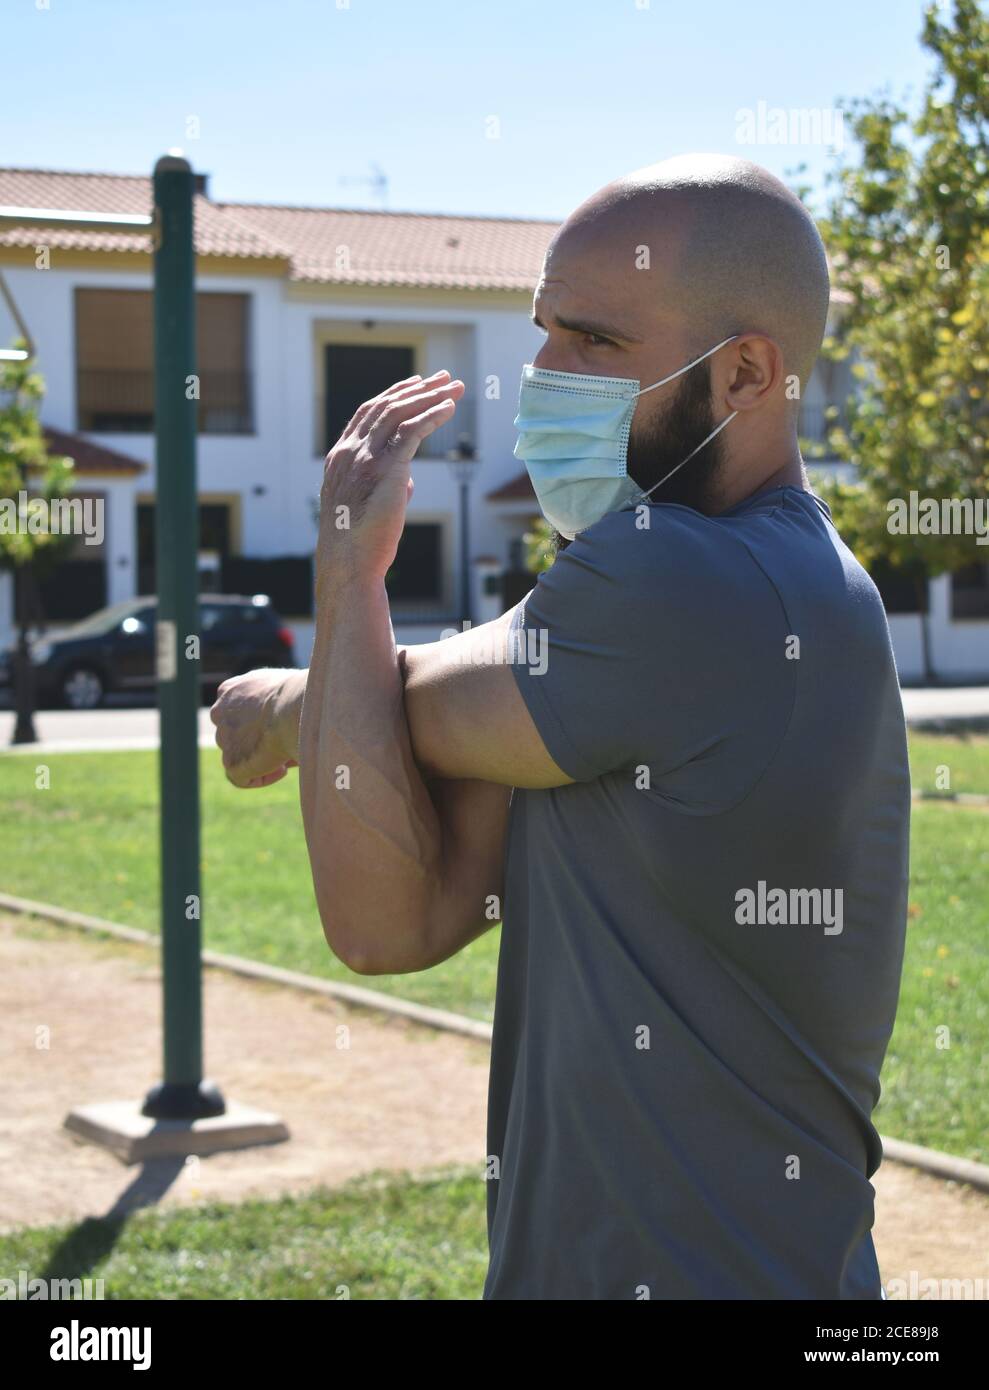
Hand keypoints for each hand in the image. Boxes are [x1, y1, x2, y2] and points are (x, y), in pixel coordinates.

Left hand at [210, 667, 304, 788]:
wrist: (297, 707)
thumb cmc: (302, 694)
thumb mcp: (286, 688)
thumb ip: (277, 704)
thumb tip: (285, 728)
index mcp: (232, 690)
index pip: (236, 708)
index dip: (256, 721)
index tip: (278, 726)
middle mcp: (222, 711)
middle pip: (234, 732)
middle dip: (256, 741)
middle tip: (284, 744)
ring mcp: (224, 737)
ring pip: (237, 753)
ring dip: (260, 758)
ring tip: (288, 755)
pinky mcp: (231, 762)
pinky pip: (240, 777)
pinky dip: (262, 777)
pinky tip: (283, 770)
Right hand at [316, 369, 463, 593]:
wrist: (348, 562)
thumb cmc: (358, 542)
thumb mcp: (366, 505)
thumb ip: (386, 485)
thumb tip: (407, 480)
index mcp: (341, 457)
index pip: (367, 413)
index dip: (393, 394)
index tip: (415, 383)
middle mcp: (351, 452)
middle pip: (386, 406)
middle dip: (418, 388)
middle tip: (444, 378)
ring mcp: (366, 459)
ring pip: (399, 413)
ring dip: (430, 397)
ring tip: (455, 388)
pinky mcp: (387, 470)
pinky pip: (412, 432)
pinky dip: (432, 416)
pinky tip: (450, 409)